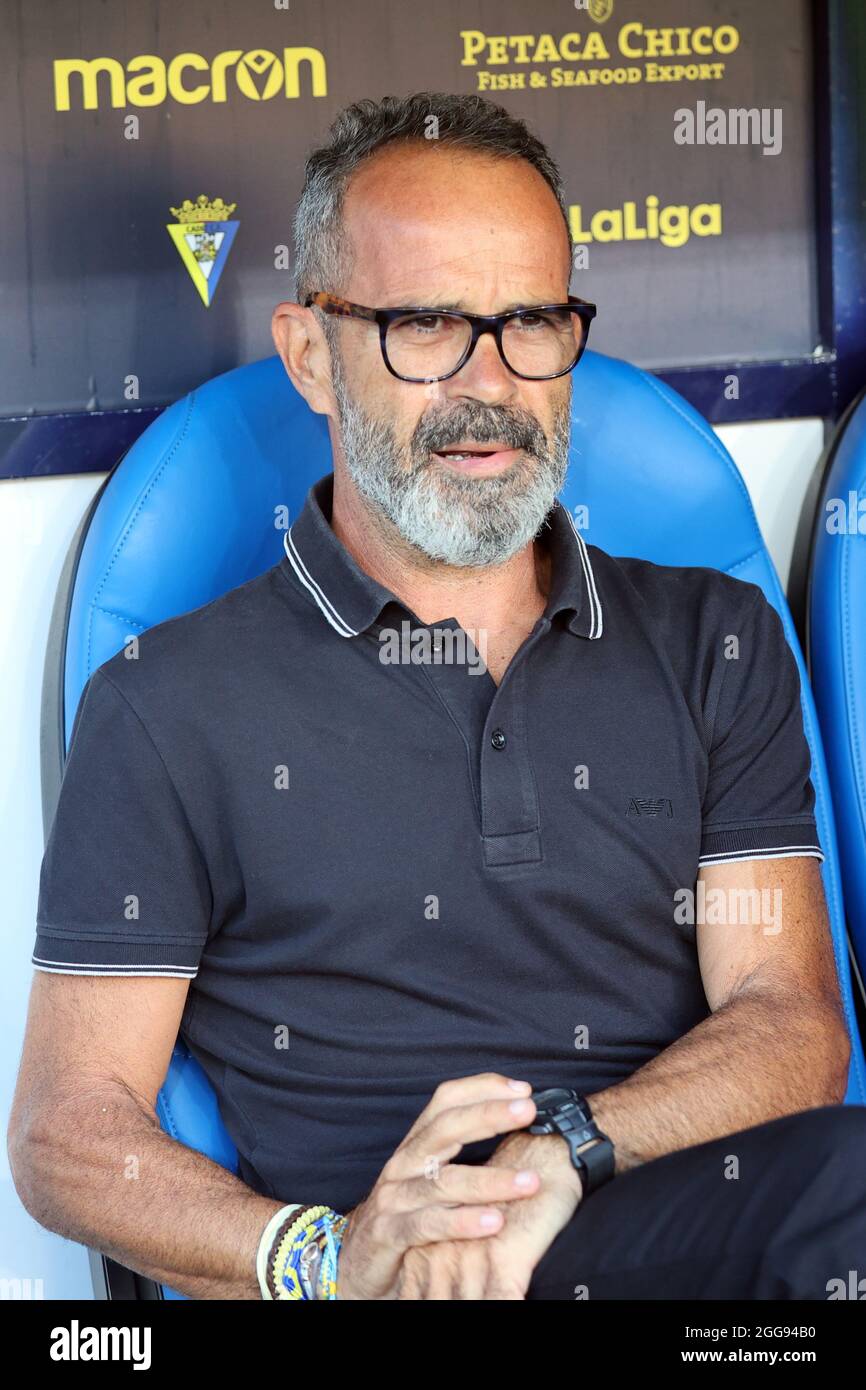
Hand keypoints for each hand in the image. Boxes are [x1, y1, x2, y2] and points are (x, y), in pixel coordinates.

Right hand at [335, 1073, 541, 1299]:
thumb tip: (515, 1132)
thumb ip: (461, 1157)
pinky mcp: (388, 1233)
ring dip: (490, 1180)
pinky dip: (462, 1222)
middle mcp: (404, 1163)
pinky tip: (493, 1222)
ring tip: (529, 1182)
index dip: (483, 1089)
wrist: (354, 1261)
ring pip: (443, 1181)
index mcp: (417, 1145)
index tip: (523, 1090)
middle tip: (528, 1111)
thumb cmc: (405, 1216)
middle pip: (445, 1128)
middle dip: (489, 1115)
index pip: (446, 1101)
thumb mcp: (431, 1180)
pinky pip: (427, 1224)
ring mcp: (394, 1197)